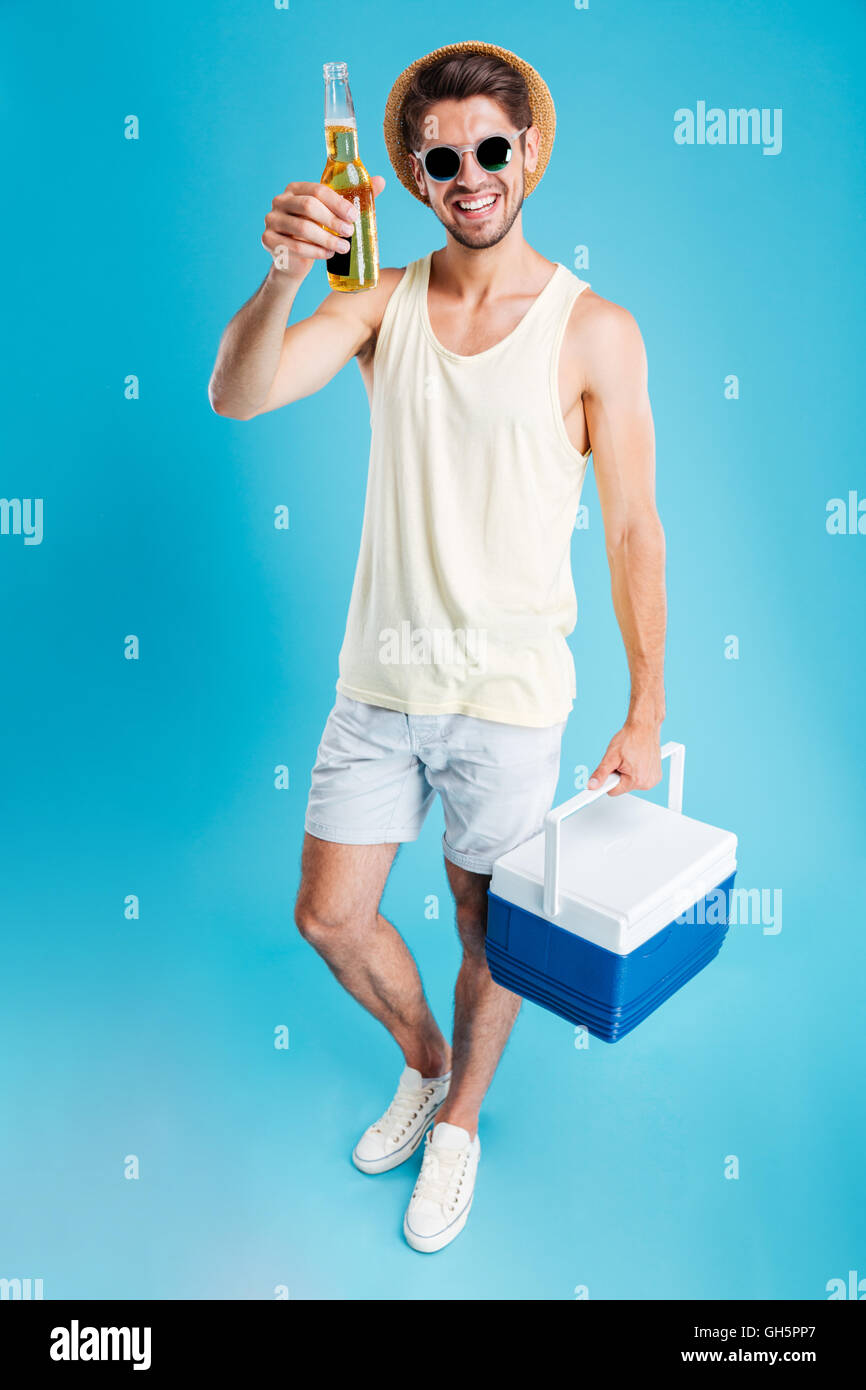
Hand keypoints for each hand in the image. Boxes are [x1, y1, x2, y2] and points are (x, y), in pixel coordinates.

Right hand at [262, 176, 385, 281]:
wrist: (293, 261)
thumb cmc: (316, 233)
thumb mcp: (332, 215)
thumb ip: (353, 198)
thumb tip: (381, 181)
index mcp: (295, 189)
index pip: (318, 190)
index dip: (338, 203)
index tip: (354, 216)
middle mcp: (280, 201)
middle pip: (309, 206)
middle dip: (333, 221)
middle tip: (350, 233)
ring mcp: (271, 220)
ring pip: (302, 228)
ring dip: (327, 239)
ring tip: (344, 248)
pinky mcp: (268, 240)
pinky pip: (294, 245)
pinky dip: (314, 251)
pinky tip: (328, 255)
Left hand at [587, 721, 662, 797]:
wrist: (644, 727)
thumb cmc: (631, 738)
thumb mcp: (610, 756)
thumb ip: (600, 773)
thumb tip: (592, 785)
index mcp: (636, 780)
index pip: (613, 791)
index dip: (607, 781)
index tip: (605, 775)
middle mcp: (647, 783)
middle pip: (623, 787)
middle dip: (619, 775)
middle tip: (621, 761)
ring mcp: (653, 779)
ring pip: (631, 783)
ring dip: (628, 773)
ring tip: (630, 758)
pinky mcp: (656, 776)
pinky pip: (640, 779)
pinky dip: (637, 771)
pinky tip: (637, 760)